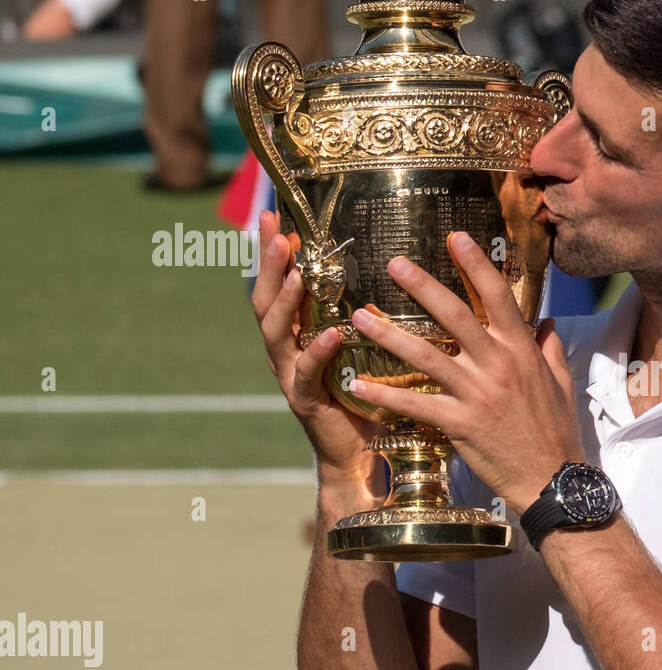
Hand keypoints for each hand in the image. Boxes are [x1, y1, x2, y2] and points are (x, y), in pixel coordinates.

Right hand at [251, 210, 379, 483]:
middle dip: (270, 267)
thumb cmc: (362, 393)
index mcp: (296, 333)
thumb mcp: (360, 346)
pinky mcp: (306, 401)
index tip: (275, 216)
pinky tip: (331, 333)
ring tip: (297, 274)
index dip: (274, 254)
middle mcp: (286, 350)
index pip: (278, 285)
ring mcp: (291, 376)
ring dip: (287, 301)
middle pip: (266, 302)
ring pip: (277, 333)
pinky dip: (317, 352)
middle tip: (278, 234)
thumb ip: (360, 312)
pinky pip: (305, 373)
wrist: (357, 452)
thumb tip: (387, 266)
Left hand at [346, 233, 585, 515]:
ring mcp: (477, 394)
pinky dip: (384, 395)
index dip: (476, 264)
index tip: (456, 237)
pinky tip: (357, 385)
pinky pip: (415, 403)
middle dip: (421, 286)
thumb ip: (548, 350)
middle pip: (454, 315)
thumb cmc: (556, 432)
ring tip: (359, 317)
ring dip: (388, 335)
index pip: (497, 297)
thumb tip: (546, 323)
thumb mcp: (560, 384)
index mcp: (521, 350)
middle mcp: (498, 365)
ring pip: (426, 355)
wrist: (552, 479)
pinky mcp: (459, 424)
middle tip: (394, 263)